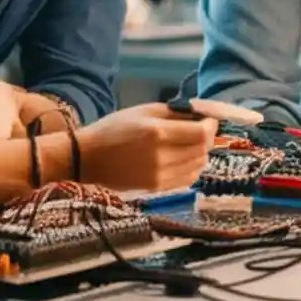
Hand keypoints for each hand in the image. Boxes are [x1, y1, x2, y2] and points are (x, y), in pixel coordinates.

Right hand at [68, 101, 220, 190]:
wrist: (88, 159)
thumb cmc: (114, 129)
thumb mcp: (144, 111)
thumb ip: (175, 113)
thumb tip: (202, 116)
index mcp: (157, 133)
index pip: (201, 134)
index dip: (211, 126)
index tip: (209, 121)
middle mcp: (161, 157)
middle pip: (202, 150)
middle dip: (207, 138)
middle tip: (199, 130)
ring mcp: (159, 176)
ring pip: (198, 166)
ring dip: (200, 153)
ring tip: (190, 144)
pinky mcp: (157, 189)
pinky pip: (187, 179)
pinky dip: (192, 168)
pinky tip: (184, 159)